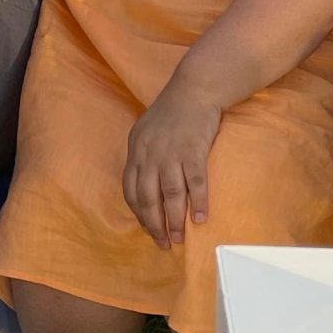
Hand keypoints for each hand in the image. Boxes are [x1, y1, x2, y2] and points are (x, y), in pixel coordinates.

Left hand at [123, 83, 220, 248]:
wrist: (195, 89)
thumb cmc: (173, 112)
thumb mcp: (148, 131)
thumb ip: (144, 156)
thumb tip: (147, 186)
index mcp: (136, 149)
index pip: (130, 190)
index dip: (138, 213)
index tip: (147, 229)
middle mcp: (149, 153)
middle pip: (148, 197)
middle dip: (154, 224)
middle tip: (163, 244)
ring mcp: (171, 152)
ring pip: (171, 195)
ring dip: (174, 220)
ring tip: (179, 239)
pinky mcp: (194, 150)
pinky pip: (196, 183)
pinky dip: (198, 203)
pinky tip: (201, 219)